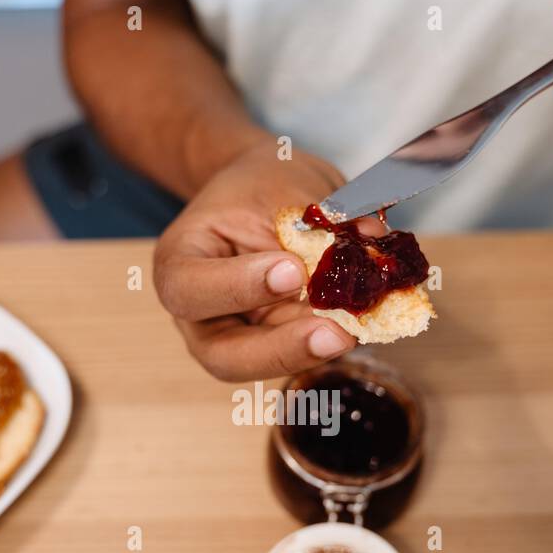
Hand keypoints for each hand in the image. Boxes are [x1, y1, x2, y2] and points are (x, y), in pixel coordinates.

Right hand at [152, 140, 357, 381]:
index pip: (190, 289)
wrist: (263, 195)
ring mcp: (239, 337)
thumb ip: (318, 219)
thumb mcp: (282, 186)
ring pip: (266, 367)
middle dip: (281, 349)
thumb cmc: (259, 186)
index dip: (238, 287)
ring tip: (355, 327)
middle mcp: (201, 314)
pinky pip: (301, 354)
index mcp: (181, 262)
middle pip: (224, 356)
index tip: (291, 271)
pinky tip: (362, 323)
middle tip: (333, 333)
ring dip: (314, 352)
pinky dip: (333, 340)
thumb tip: (371, 242)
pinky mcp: (277, 344)